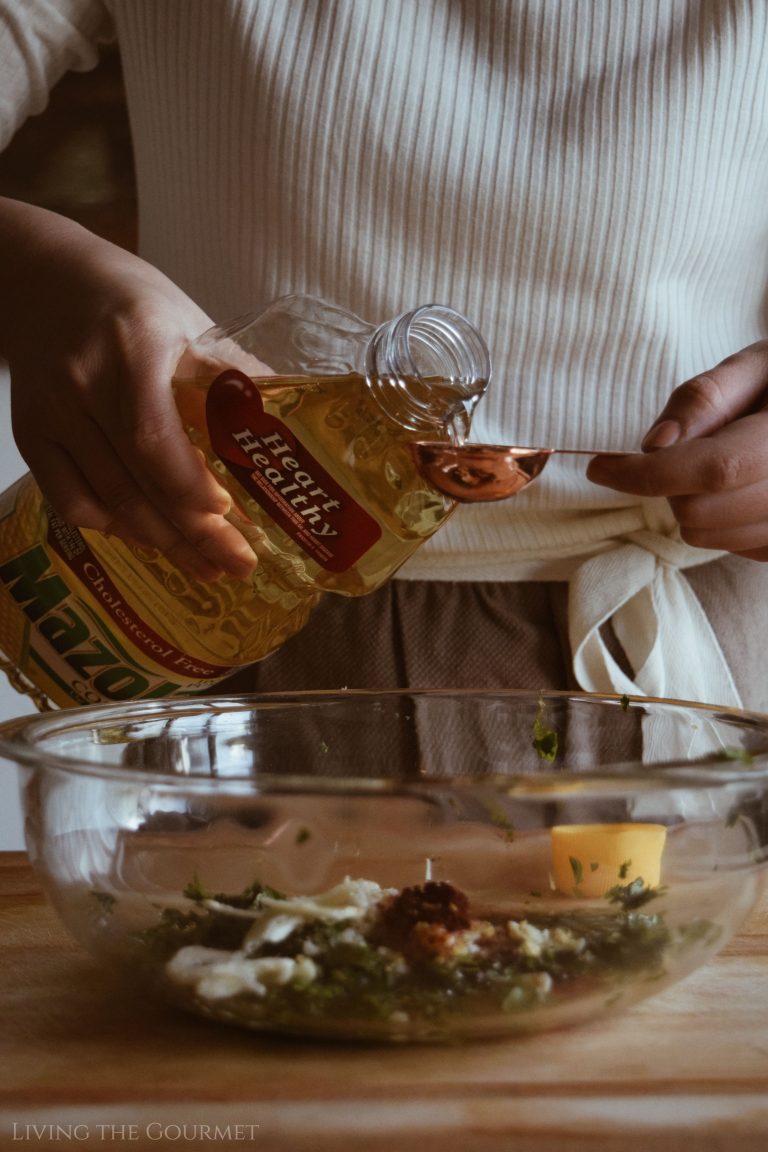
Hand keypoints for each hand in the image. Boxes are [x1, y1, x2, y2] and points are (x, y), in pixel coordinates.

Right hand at [1, 200, 256, 581]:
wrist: (42, 282)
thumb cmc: (127, 301)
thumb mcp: (188, 320)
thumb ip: (232, 377)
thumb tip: (288, 429)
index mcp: (133, 345)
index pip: (152, 435)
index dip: (188, 485)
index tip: (227, 512)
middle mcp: (83, 382)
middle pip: (136, 480)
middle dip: (192, 532)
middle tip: (237, 563)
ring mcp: (50, 412)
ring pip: (107, 500)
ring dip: (162, 541)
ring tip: (206, 566)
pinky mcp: (29, 434)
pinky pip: (71, 501)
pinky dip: (115, 527)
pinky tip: (152, 539)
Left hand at [586, 341, 767, 560]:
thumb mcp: (755, 366)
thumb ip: (705, 399)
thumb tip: (654, 444)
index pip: (715, 470)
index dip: (648, 474)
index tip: (600, 466)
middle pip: (700, 511)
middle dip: (669, 483)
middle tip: (684, 449)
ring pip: (707, 536)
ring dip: (689, 505)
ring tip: (716, 464)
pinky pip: (729, 548)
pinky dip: (716, 522)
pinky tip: (735, 489)